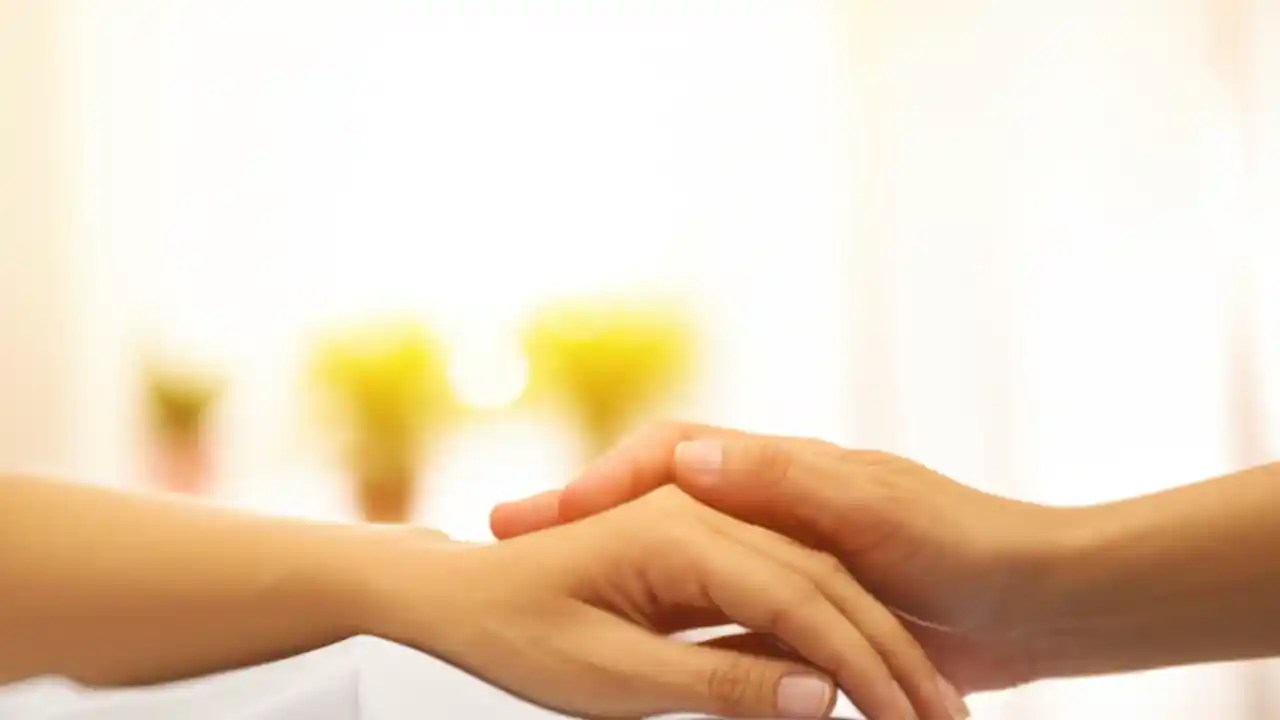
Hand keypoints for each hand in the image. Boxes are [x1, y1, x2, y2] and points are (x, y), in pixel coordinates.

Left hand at [367, 486, 968, 719]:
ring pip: (809, 579)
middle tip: (938, 718)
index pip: (796, 594)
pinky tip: (840, 675)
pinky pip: (776, 584)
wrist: (442, 599)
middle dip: (881, 653)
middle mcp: (697, 512)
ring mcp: (698, 524)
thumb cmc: (508, 630)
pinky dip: (815, 634)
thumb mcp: (609, 678)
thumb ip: (718, 683)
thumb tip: (818, 697)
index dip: (857, 661)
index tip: (905, 716)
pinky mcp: (694, 550)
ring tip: (916, 706)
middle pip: (817, 581)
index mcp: (675, 528)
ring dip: (862, 642)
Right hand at [491, 422, 1067, 693]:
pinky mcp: (811, 616)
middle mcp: (770, 510)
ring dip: (639, 596)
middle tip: (510, 542)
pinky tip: (666, 676)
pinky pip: (740, 631)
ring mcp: (787, 564)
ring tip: (558, 623)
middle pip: (657, 507)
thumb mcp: (867, 504)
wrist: (1042, 597)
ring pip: (691, 579)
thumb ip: (778, 483)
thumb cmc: (960, 542)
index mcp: (774, 471)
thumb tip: (685, 458)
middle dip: (585, 522)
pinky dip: (700, 644)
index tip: (527, 514)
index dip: (589, 480)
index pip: (658, 457)